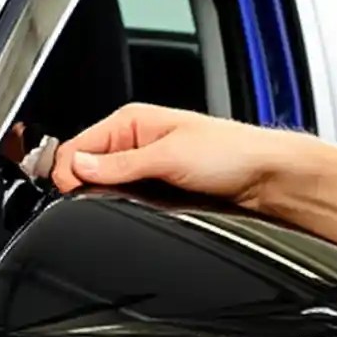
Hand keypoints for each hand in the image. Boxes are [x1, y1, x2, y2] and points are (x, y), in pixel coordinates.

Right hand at [51, 103, 324, 209]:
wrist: (268, 181)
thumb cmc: (232, 154)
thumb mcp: (168, 157)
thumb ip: (119, 165)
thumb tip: (77, 167)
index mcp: (131, 122)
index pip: (76, 146)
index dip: (68, 172)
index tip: (72, 192)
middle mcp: (134, 143)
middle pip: (85, 171)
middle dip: (84, 188)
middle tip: (99, 203)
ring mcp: (145, 170)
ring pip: (103, 191)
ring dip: (105, 202)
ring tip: (126, 207)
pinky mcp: (156, 193)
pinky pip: (125, 204)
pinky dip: (123, 211)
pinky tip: (135, 214)